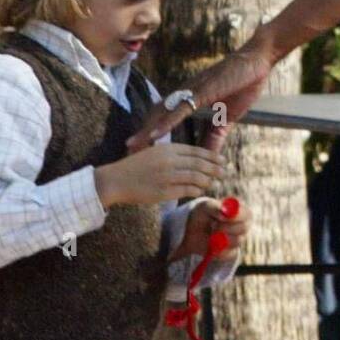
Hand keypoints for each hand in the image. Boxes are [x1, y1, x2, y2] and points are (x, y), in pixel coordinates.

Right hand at [95, 143, 223, 207]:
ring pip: (196, 177)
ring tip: (212, 182)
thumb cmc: (135, 167)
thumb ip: (173, 154)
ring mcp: (167, 176)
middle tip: (224, 171)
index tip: (222, 159)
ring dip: (207, 180)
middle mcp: (169, 160)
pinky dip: (196, 190)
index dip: (211, 156)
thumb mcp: (155, 152)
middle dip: (214, 168)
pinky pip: (187, 190)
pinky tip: (199, 191)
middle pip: (200, 164)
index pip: (196, 151)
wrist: (115, 180)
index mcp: (168, 148)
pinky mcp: (164, 191)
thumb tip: (195, 159)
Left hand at [125, 31, 276, 152]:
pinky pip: (181, 108)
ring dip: (147, 129)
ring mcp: (193, 90)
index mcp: (190, 98)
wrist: (258, 60)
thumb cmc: (243, 84)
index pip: (164, 116)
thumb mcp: (228, 118)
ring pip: (164, 111)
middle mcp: (186, 93)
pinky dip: (166, 122)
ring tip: (134, 146)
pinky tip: (155, 133)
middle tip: (127, 152)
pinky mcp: (203, 90)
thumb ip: (216, 136)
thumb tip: (207, 157)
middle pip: (157, 115)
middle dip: (142, 134)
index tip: (138, 149)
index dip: (150, 132)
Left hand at [169, 197, 251, 262]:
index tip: (222, 218)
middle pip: (244, 228)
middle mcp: (243, 225)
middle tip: (213, 227)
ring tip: (210, 234)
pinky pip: (229, 254)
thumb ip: (215, 208)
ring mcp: (238, 240)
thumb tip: (224, 212)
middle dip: (226, 228)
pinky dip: (218, 251)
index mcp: (240, 211)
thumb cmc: (203, 214)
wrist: (193, 231)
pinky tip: (211, 246)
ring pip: (236, 241)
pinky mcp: (232, 253)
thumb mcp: (206, 207)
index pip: (247, 214)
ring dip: (221, 238)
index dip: (236, 217)